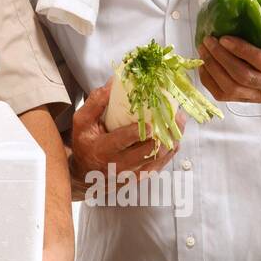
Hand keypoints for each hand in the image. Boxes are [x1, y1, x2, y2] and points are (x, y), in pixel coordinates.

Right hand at [69, 80, 183, 186]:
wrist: (85, 175)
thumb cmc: (84, 144)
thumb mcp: (82, 122)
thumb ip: (95, 103)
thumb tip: (113, 83)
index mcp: (102, 149)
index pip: (122, 141)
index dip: (138, 133)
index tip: (151, 123)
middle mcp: (118, 165)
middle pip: (147, 151)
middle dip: (164, 134)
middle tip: (175, 116)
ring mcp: (132, 174)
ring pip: (158, 158)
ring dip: (172, 140)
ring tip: (179, 123)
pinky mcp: (140, 178)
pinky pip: (160, 165)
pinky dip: (170, 150)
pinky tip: (175, 137)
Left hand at [197, 0, 260, 113]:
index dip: (242, 50)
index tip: (225, 37)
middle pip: (243, 77)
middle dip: (221, 58)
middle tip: (208, 40)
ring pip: (232, 89)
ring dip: (213, 70)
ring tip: (203, 49)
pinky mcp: (251, 100)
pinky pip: (226, 96)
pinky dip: (211, 82)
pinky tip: (205, 65)